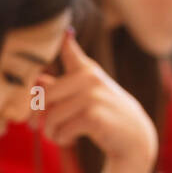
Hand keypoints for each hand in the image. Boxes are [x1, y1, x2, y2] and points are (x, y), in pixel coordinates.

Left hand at [31, 31, 157, 168]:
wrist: (134, 137)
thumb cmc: (105, 115)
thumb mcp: (85, 96)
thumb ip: (61, 87)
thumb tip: (38, 79)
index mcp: (86, 70)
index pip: (70, 49)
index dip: (62, 41)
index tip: (63, 32)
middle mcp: (90, 78)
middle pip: (44, 94)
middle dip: (36, 115)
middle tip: (37, 127)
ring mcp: (93, 96)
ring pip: (52, 116)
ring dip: (50, 132)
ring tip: (58, 136)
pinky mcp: (94, 116)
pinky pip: (62, 129)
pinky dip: (61, 139)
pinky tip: (70, 140)